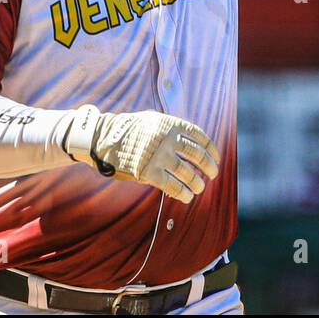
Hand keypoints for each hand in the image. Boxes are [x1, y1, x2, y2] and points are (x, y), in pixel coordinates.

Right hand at [65, 105, 220, 203]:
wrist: (102, 139)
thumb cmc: (128, 131)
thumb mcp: (152, 120)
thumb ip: (171, 128)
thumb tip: (192, 140)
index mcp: (170, 124)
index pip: (199, 137)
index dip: (211, 150)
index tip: (216, 159)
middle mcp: (167, 139)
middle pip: (197, 155)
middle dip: (208, 167)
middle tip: (212, 174)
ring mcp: (159, 156)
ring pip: (187, 173)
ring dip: (197, 182)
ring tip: (199, 187)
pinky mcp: (149, 173)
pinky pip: (173, 186)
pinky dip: (182, 193)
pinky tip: (186, 196)